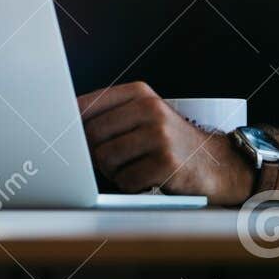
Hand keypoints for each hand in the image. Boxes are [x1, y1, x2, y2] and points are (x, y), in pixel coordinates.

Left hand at [78, 81, 252, 205]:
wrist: (214, 161)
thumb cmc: (169, 140)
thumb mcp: (144, 115)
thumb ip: (108, 115)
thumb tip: (64, 126)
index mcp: (139, 93)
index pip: (87, 105)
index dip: (72, 126)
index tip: (67, 139)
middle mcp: (150, 109)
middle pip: (92, 135)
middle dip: (93, 154)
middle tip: (110, 160)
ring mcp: (159, 136)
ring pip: (105, 159)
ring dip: (112, 172)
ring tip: (132, 168)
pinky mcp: (166, 163)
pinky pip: (126, 180)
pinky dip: (130, 185)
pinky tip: (145, 179)